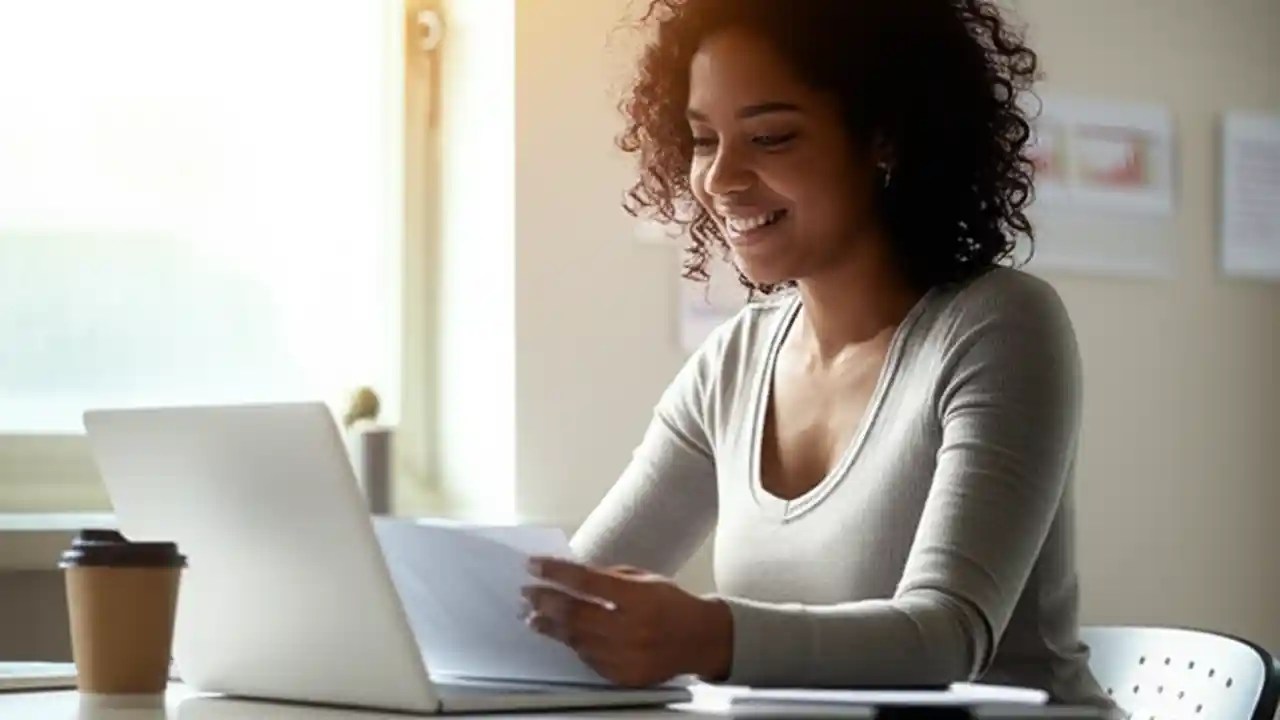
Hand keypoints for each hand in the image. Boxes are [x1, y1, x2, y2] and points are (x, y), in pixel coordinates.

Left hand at [522, 557, 732, 687]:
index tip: (533, 565)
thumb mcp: (644, 579)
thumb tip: (569, 575)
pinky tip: (564, 636)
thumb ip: (608, 578)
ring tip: (534, 618)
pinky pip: (589, 659)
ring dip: (552, 628)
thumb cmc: (669, 602)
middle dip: (546, 602)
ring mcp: (627, 656)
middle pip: (576, 614)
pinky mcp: (623, 676)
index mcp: (638, 597)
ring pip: (577, 640)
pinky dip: (575, 645)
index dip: (556, 572)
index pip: (587, 581)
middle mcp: (632, 628)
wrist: (698, 640)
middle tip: (527, 594)